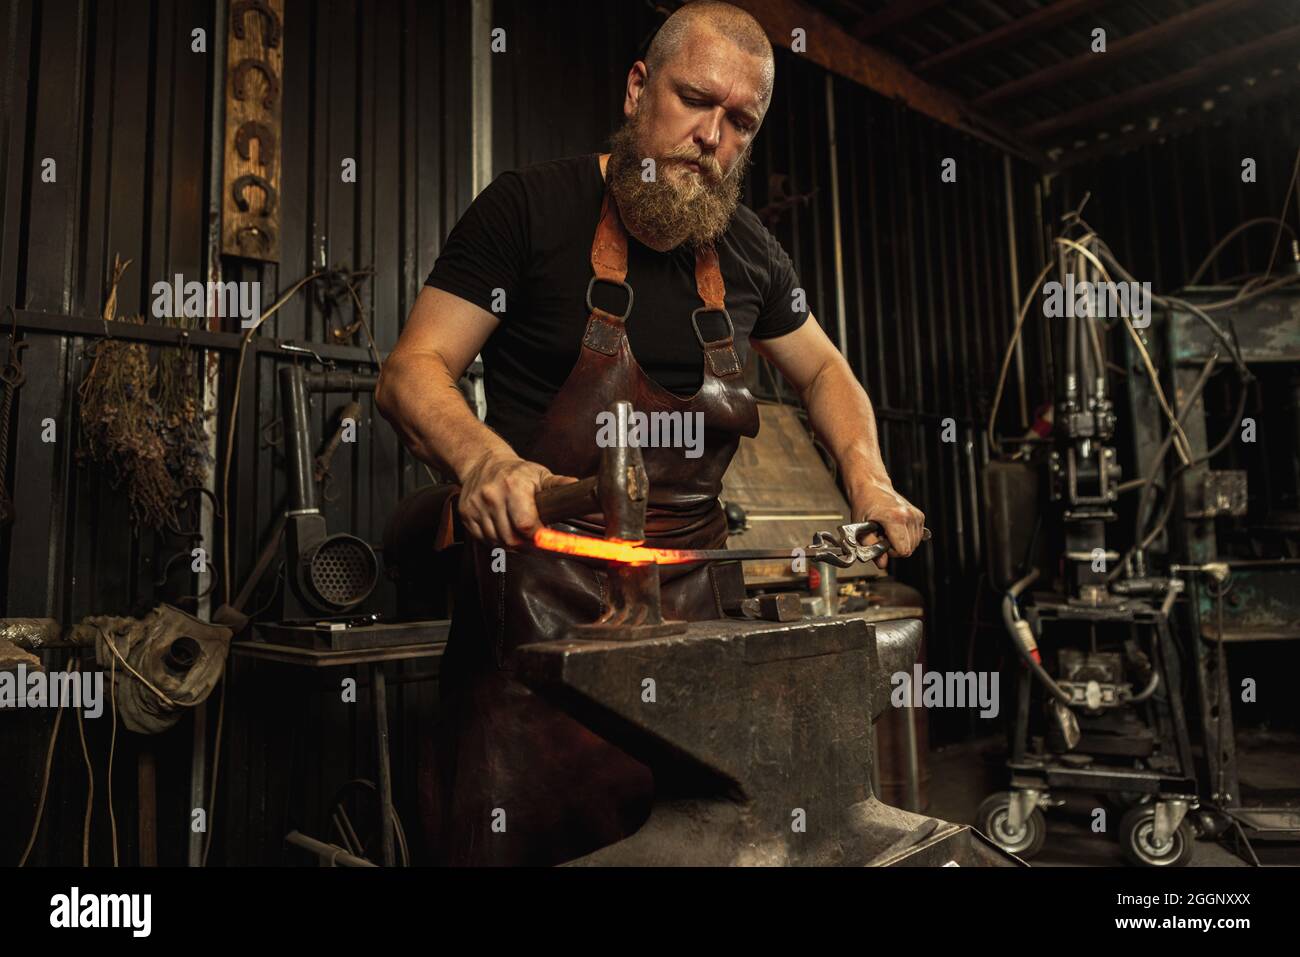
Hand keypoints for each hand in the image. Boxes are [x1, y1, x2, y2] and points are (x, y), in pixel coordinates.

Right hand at [458, 451, 577, 547]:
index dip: (537, 536)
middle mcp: (492, 496)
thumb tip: (577, 486)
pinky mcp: (466, 514)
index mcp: (513, 486)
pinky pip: (483, 539)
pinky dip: (495, 540)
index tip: (544, 535)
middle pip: (510, 538)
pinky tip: (503, 529)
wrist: (482, 463)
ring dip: (510, 543)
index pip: (525, 524)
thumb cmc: (515, 472)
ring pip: (496, 541)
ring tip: (518, 531)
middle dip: (525, 543)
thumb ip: (558, 485)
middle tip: (533, 537)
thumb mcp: (539, 474)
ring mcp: (476, 506)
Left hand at [849, 477, 924, 569]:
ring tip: (888, 530)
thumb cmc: (864, 503)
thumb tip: (882, 563)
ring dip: (901, 542)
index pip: (903, 550)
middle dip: (895, 548)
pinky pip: (917, 536)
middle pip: (910, 549)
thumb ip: (871, 547)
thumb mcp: (861, 527)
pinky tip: (895, 528)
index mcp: (895, 518)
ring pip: (914, 544)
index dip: (891, 552)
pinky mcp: (919, 516)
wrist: (871, 486)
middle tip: (882, 536)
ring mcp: (916, 515)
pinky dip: (906, 536)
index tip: (881, 543)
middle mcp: (909, 516)